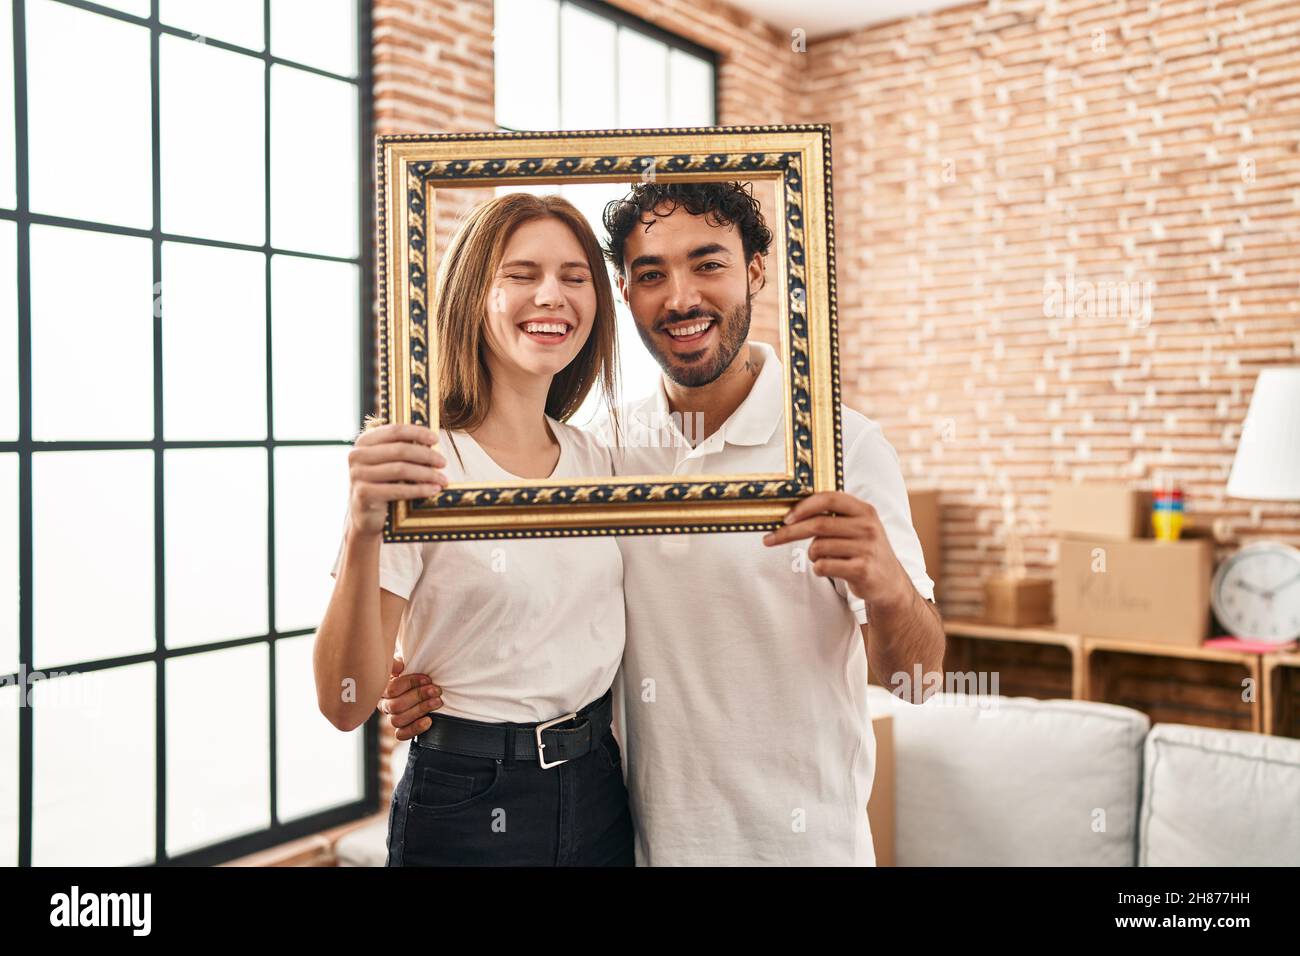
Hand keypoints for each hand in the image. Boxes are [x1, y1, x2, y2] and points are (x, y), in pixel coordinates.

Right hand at [348, 423, 446, 536]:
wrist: (365, 516)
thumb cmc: (383, 485)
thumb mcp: (389, 463)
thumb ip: (403, 449)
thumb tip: (431, 441)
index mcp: (364, 441)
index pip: (395, 430)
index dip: (418, 432)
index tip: (436, 439)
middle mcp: (357, 455)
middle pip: (400, 450)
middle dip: (426, 455)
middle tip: (443, 462)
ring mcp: (357, 474)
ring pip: (400, 469)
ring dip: (426, 474)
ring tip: (442, 479)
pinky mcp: (363, 494)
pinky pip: (397, 489)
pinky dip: (419, 489)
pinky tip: (433, 490)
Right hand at [381, 657, 442, 740]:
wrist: (423, 682)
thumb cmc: (413, 670)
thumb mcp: (406, 661)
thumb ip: (398, 662)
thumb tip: (398, 666)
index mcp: (382, 687)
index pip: (392, 688)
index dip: (411, 683)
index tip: (428, 679)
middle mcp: (384, 704)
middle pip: (395, 706)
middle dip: (419, 697)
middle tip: (436, 690)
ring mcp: (391, 717)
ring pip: (397, 720)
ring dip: (420, 710)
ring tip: (437, 702)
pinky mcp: (400, 729)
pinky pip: (401, 735)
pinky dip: (415, 729)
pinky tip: (429, 721)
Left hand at [762, 491, 913, 613]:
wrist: (891, 584)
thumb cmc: (865, 552)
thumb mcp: (858, 528)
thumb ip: (833, 518)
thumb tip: (792, 513)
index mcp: (865, 510)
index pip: (830, 498)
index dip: (804, 506)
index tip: (785, 517)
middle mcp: (868, 526)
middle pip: (818, 524)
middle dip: (789, 533)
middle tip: (769, 539)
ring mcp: (867, 548)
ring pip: (819, 547)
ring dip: (812, 555)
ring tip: (823, 559)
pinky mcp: (863, 569)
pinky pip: (824, 566)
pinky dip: (819, 569)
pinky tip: (831, 570)